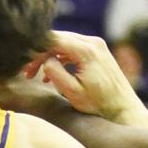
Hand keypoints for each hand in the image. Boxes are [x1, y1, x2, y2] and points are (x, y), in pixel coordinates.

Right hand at [22, 31, 147, 125]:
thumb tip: (44, 60)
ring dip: (48, 56)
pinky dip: (59, 58)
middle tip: (27, 72)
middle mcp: (93, 42)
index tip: (24, 65)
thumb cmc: (98, 104)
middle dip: (40, 53)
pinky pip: (72, 48)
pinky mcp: (97, 51)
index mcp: (87, 51)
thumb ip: (55, 72)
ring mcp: (97, 45)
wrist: (122, 108)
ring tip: (34, 75)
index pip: (53, 40)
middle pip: (57, 38)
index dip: (35, 50)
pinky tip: (50, 74)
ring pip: (63, 42)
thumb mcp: (72, 91)